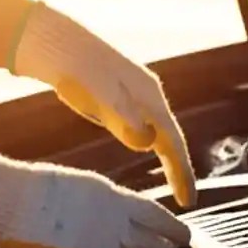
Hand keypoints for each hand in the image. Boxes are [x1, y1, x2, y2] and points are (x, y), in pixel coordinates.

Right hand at [0, 143, 189, 247]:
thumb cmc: (25, 194)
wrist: (8, 198)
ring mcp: (109, 233)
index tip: (172, 232)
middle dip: (171, 244)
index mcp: (108, 193)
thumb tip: (96, 215)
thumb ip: (91, 204)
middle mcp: (115, 211)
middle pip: (160, 231)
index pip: (151, 210)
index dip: (166, 224)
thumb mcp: (70, 189)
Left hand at [11, 2, 197, 207]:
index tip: (188, 200)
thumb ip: (125, 119)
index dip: (182, 172)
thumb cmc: (80, 70)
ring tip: (177, 185)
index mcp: (149, 97)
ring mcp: (135, 100)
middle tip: (186, 201)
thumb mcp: (103, 95)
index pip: (173, 141)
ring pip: (159, 134)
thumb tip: (148, 142)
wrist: (59, 46)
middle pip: (171, 139)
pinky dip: (154, 147)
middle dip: (180, 169)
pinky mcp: (119, 102)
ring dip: (169, 159)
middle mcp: (148, 99)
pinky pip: (144, 130)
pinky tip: (151, 154)